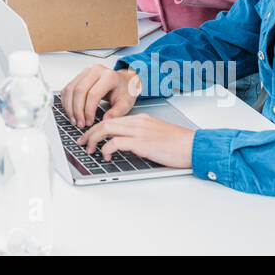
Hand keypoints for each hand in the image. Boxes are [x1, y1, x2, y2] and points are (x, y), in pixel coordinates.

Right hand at [59, 64, 141, 127]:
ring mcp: (86, 72)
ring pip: (70, 89)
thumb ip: (117, 112)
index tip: (89, 122)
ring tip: (74, 120)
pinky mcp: (79, 76)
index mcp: (109, 76)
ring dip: (69, 107)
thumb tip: (105, 120)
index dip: (88, 110)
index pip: (93, 94)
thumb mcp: (126, 103)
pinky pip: (67, 88)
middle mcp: (96, 71)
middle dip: (77, 110)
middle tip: (80, 123)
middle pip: (79, 91)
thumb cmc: (124, 91)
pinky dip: (66, 102)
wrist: (123, 81)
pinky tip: (71, 112)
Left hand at [77, 114, 194, 168]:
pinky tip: (106, 156)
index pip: (112, 119)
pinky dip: (106, 149)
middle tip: (81, 142)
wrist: (193, 146)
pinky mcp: (141, 142)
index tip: (89, 135)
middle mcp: (137, 122)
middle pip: (105, 122)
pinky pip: (116, 142)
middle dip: (89, 132)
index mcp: (140, 118)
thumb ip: (140, 136)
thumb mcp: (156, 135)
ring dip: (93, 139)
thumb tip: (126, 146)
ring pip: (106, 129)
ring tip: (89, 149)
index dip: (97, 127)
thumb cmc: (178, 144)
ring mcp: (138, 131)